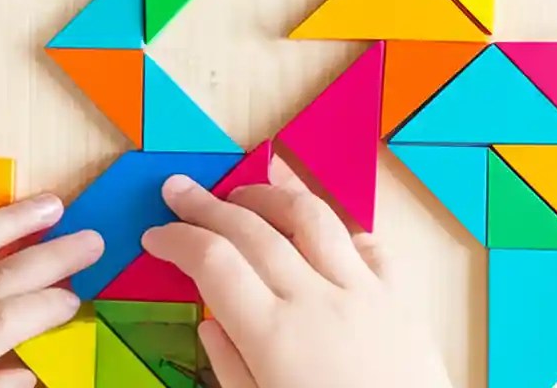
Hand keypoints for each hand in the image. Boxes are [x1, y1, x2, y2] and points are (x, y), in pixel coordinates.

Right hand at [141, 160, 452, 387]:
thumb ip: (232, 367)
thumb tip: (209, 322)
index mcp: (273, 336)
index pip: (213, 262)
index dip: (178, 239)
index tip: (156, 233)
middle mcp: (317, 300)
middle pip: (253, 229)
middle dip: (207, 204)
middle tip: (179, 189)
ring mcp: (364, 292)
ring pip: (312, 216)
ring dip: (271, 195)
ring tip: (243, 193)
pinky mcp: (401, 298)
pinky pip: (367, 244)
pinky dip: (337, 229)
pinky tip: (319, 228)